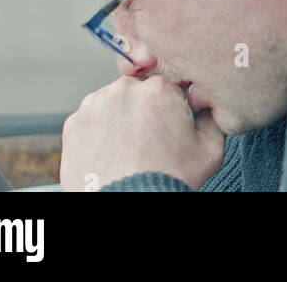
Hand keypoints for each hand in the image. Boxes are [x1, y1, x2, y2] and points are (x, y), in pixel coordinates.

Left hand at [60, 75, 223, 190]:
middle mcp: (124, 89)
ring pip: (113, 103)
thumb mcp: (209, 150)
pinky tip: (112, 152)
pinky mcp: (73, 124)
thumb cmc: (166, 181)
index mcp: (159, 89)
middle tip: (151, 138)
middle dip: (145, 109)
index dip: (172, 104)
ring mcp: (95, 105)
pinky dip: (100, 132)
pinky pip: (91, 120)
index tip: (170, 122)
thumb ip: (213, 117)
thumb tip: (208, 105)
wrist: (129, 204)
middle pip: (139, 90)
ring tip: (129, 148)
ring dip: (121, 118)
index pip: (168, 83)